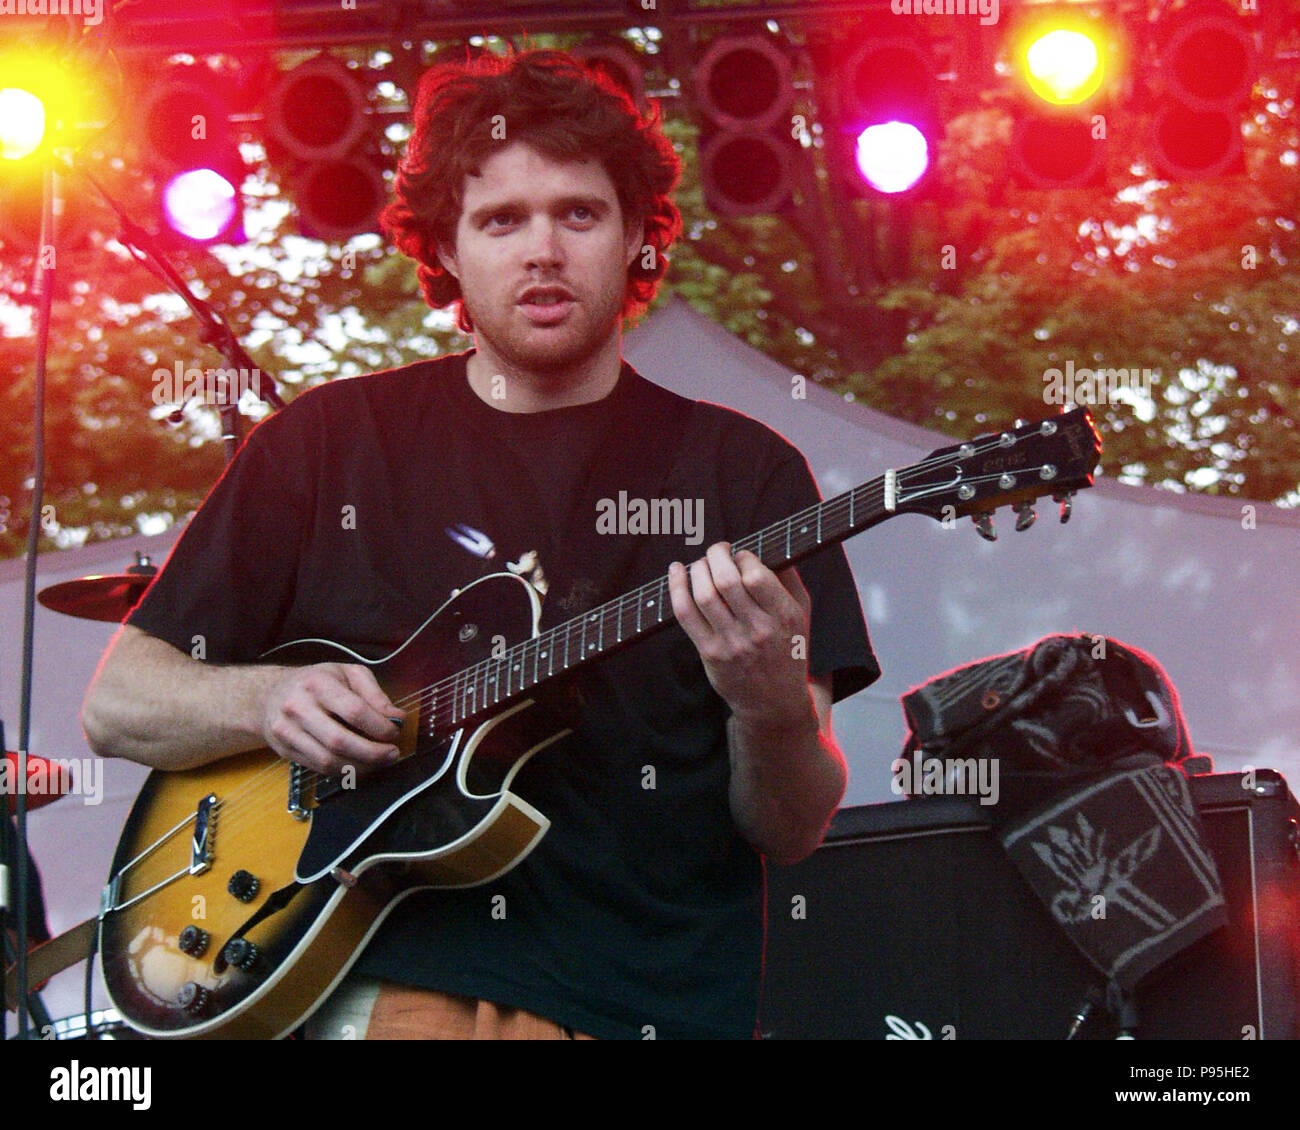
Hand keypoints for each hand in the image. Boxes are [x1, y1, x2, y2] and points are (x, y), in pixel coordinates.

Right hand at [261, 663, 403, 775]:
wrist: (269, 695)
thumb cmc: (316, 682)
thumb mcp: (348, 673)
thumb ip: (374, 694)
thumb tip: (396, 717)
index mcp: (317, 684)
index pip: (353, 711)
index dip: (379, 726)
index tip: (394, 731)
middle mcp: (298, 707)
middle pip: (339, 741)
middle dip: (372, 753)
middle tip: (392, 754)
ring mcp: (287, 731)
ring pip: (328, 761)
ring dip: (360, 767)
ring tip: (379, 761)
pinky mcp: (284, 751)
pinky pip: (318, 768)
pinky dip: (343, 770)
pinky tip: (358, 764)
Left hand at [667, 543, 813, 727]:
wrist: (774, 702)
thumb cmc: (789, 651)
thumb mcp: (802, 615)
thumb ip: (790, 580)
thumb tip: (772, 546)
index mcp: (784, 616)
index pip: (756, 575)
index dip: (743, 556)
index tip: (741, 555)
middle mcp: (758, 630)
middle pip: (726, 581)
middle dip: (716, 555)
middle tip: (717, 550)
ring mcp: (732, 643)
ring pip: (704, 595)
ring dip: (697, 570)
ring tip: (701, 564)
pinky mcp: (710, 653)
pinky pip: (686, 615)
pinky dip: (676, 588)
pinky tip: (676, 572)